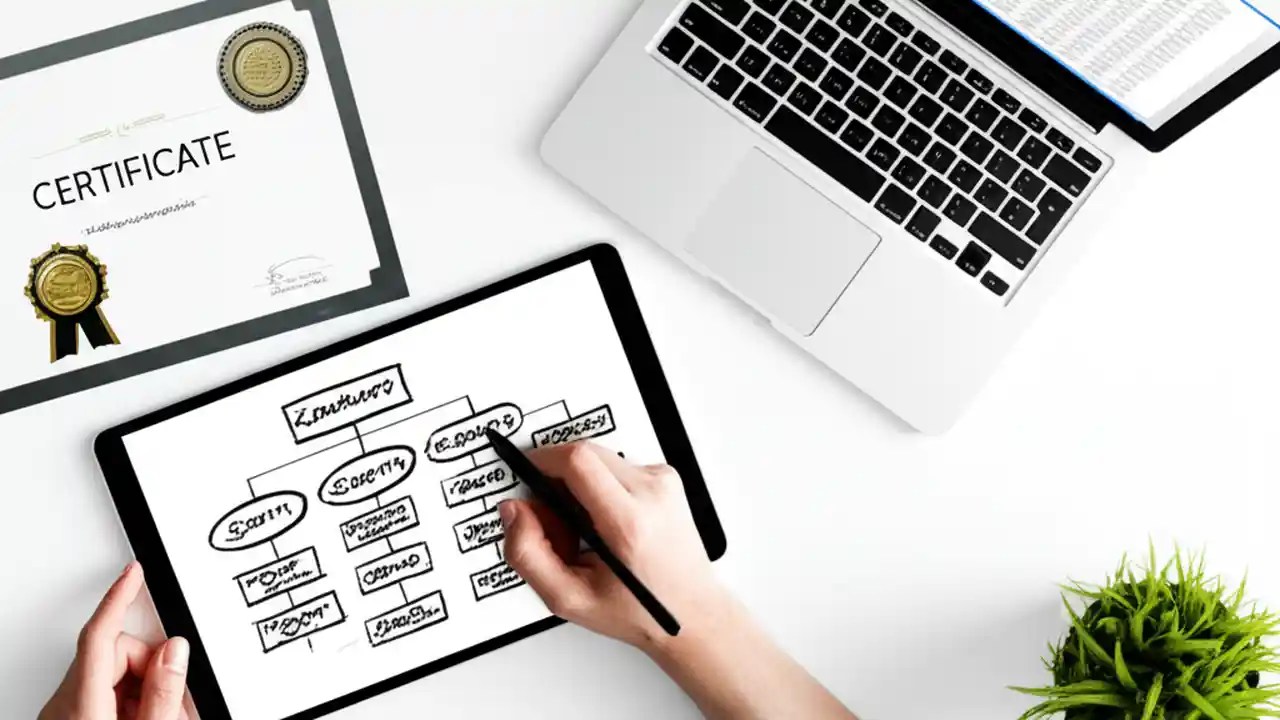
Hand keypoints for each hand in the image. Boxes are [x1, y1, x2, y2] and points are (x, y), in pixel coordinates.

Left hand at [39, 562, 189, 719]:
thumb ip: (163, 692)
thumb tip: (175, 651)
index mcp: (82, 705)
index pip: (99, 634)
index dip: (119, 597)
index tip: (133, 573)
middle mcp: (65, 706)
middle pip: (114, 652)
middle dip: (149, 664)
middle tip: (169, 695)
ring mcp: (63, 714)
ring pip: (111, 670)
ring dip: (141, 685)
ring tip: (157, 714)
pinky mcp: (69, 719)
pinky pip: (101, 691)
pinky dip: (128, 698)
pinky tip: (142, 717)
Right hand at [499, 442, 724, 652]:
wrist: (693, 613)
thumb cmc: (641, 611)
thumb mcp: (570, 598)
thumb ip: (528, 554)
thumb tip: (514, 512)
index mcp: (629, 522)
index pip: (578, 460)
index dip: (542, 460)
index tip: (526, 474)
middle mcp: (652, 493)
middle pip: (584, 454)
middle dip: (556, 480)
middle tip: (555, 523)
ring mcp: (663, 482)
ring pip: (599, 459)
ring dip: (578, 486)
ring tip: (583, 532)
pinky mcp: (666, 479)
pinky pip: (616, 467)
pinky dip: (600, 489)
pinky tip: (604, 524)